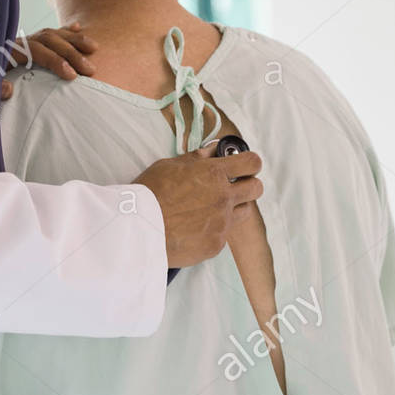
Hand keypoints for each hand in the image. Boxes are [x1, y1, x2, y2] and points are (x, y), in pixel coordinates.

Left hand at [0, 24, 97, 103]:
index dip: (53, 61)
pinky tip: (77, 29)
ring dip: (71, 40)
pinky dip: (61, 31)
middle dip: (69, 51)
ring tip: (93, 50)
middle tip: (90, 69)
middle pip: (45, 38)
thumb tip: (10, 90)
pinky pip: (41, 35)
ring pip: (47, 34)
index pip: (31, 50)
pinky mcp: (13, 46)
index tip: (70, 76)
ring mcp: (10, 42)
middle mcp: (5, 42)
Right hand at [132, 143, 264, 269]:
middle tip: (232, 187)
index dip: (250, 163)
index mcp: (213, 174)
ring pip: (244, 212)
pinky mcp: (216, 245)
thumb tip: (213, 150)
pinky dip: (212, 230)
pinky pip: (222, 234)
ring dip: (234, 208)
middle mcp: (224, 198)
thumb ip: (197, 159)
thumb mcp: (170, 166)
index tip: (244, 166)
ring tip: (209, 209)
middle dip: (248, 185)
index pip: (251, 162)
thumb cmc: (149, 194)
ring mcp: (222, 223)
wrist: (137, 229)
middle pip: (256, 188)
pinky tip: (192, 229)